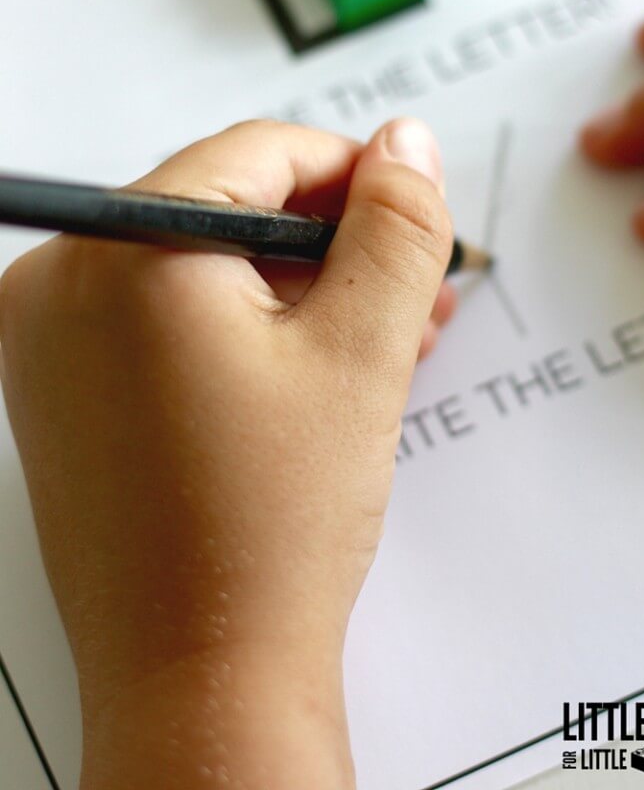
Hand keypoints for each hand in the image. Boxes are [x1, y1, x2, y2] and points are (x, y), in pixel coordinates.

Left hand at [0, 118, 454, 789]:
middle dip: (334, 245)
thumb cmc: (266, 532)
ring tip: (386, 338)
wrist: (203, 678)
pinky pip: (168, 319)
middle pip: (228, 208)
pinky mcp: (66, 388)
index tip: (411, 210)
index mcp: (120, 253)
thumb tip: (404, 145)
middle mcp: (60, 283)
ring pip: (203, 267)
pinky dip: (245, 328)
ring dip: (299, 291)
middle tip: (411, 289)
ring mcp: (51, 340)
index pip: (255, 154)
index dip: (353, 174)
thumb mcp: (361, 351)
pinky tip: (317, 365)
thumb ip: (395, 228)